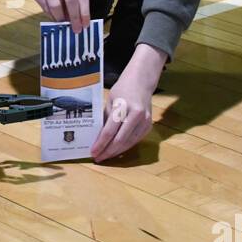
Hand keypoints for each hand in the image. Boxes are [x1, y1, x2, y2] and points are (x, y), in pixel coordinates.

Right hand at [7, 0, 89, 32]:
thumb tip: (77, 18)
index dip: (85, 12)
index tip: (85, 24)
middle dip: (75, 17)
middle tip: (75, 28)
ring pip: (56, 4)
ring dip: (60, 17)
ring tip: (62, 23)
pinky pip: (44, 5)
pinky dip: (50, 14)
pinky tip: (53, 16)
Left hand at [91, 44, 164, 162]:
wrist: (141, 82)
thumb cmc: (122, 89)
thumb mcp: (109, 101)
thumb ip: (105, 119)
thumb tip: (96, 138)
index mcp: (123, 107)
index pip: (110, 131)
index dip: (101, 144)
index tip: (93, 152)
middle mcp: (136, 115)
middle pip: (120, 140)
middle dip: (108, 151)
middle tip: (98, 158)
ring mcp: (145, 121)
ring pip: (128, 143)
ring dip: (116, 152)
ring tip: (104, 156)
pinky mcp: (148, 126)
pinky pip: (135, 140)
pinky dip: (124, 147)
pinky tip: (116, 150)